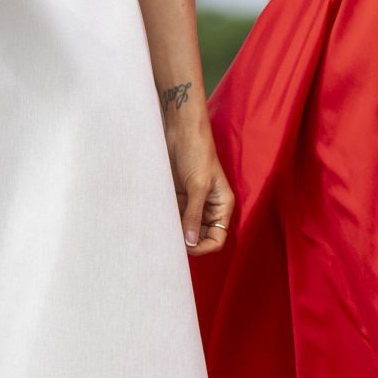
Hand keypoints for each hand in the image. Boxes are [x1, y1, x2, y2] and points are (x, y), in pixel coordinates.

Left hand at [161, 92, 233, 254]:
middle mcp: (208, 208)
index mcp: (222, 206)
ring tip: (160, 232)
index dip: (203, 247)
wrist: (181, 130)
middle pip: (200, 237)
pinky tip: (155, 221)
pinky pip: (172, 216)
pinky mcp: (178, 196)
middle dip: (187, 242)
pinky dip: (165, 220)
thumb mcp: (198, 185)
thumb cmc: (197, 152)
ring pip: (184, 228)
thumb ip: (194, 214)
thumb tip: (191, 242)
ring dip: (173, 231)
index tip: (185, 246)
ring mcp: (192, 203)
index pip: (217, 239)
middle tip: (169, 242)